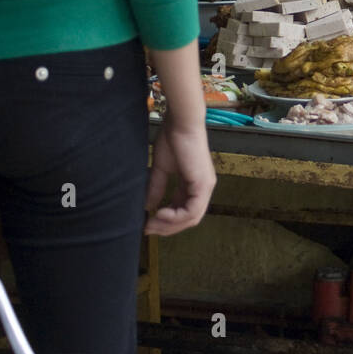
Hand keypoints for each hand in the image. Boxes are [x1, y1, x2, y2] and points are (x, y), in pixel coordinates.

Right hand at [145, 120, 215, 234]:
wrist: (180, 124)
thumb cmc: (172, 140)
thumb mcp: (161, 169)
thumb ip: (157, 188)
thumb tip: (148, 206)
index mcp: (194, 185)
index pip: (184, 211)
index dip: (166, 221)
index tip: (147, 223)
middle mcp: (203, 189)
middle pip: (189, 219)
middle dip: (167, 227)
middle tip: (147, 229)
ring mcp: (205, 187)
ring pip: (191, 218)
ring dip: (170, 225)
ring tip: (151, 223)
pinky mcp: (203, 185)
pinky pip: (192, 210)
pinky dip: (176, 217)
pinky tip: (160, 213)